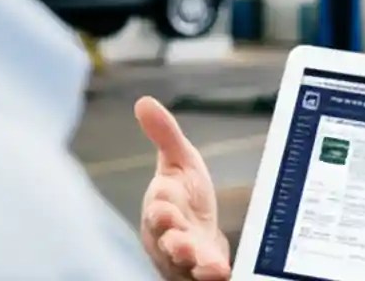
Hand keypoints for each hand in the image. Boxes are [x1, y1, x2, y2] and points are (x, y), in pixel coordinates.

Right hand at [135, 96, 231, 280]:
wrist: (202, 235)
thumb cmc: (186, 198)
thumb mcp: (180, 162)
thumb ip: (164, 134)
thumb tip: (143, 101)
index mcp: (161, 205)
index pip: (157, 206)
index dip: (160, 207)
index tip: (163, 205)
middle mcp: (168, 235)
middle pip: (166, 240)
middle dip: (172, 240)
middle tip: (181, 240)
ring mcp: (184, 257)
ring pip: (182, 262)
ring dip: (191, 261)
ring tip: (207, 265)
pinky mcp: (199, 272)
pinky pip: (201, 276)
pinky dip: (209, 274)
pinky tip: (221, 272)